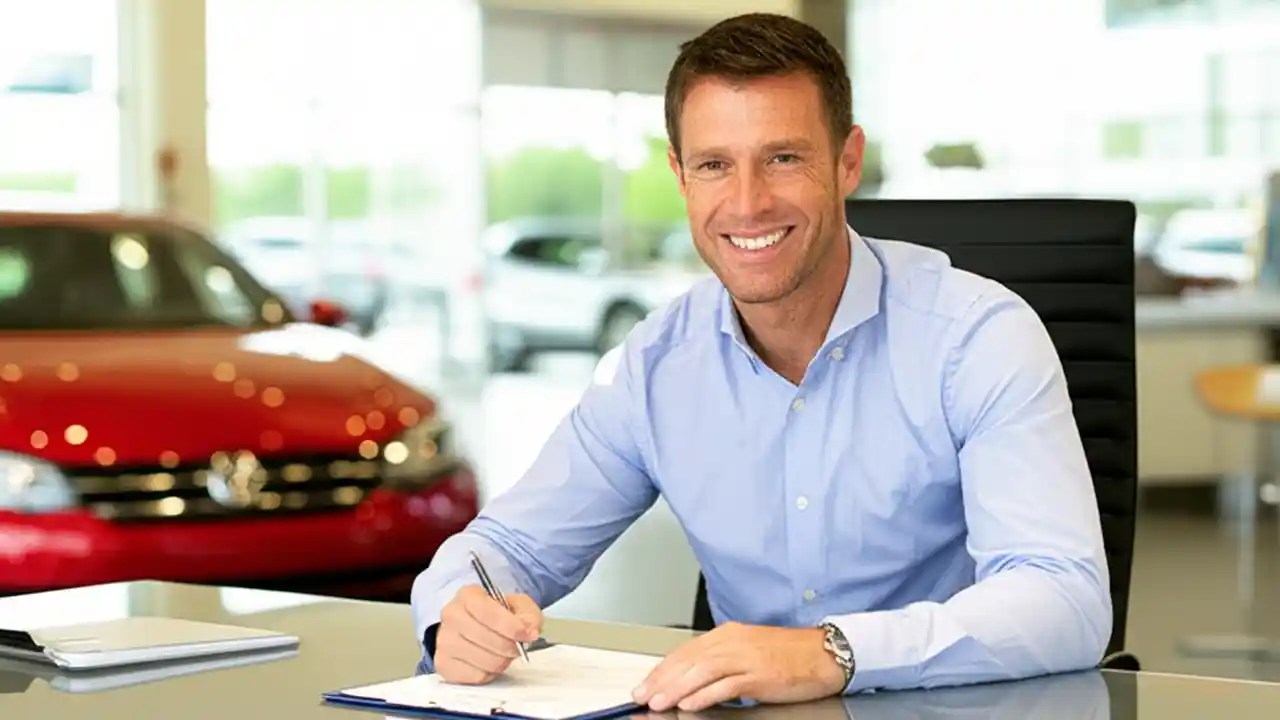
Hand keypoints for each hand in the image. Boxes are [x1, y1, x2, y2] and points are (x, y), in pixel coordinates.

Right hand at [435, 585, 541, 684]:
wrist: (472, 627)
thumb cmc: (496, 615)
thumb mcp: (518, 606)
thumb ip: (528, 615)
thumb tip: (530, 632)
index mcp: (468, 596)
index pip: (489, 613)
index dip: (512, 627)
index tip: (527, 635)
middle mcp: (451, 615)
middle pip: (488, 639)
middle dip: (510, 646)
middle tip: (516, 646)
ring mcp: (444, 641)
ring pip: (485, 660)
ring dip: (502, 660)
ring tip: (502, 653)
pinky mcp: (443, 664)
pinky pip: (476, 676)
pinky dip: (489, 673)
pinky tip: (488, 662)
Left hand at [632, 622, 846, 711]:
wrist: (825, 654)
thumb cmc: (791, 655)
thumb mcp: (749, 652)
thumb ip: (722, 663)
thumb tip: (693, 681)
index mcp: (728, 634)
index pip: (686, 651)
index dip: (662, 669)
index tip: (646, 684)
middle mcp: (734, 641)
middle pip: (688, 660)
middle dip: (661, 679)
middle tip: (642, 695)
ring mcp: (747, 657)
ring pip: (701, 671)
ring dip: (676, 688)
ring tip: (659, 702)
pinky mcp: (760, 675)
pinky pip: (726, 685)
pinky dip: (705, 694)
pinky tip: (690, 703)